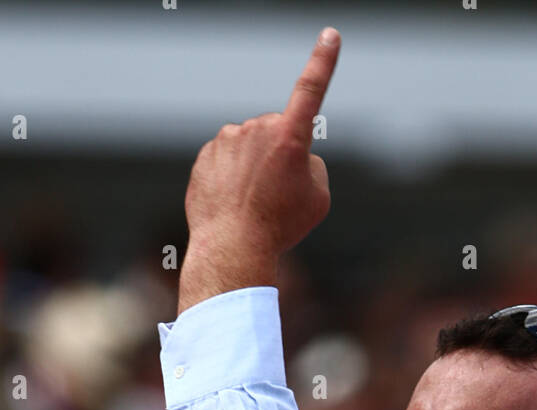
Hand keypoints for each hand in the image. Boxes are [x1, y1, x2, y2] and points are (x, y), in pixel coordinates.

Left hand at [178, 27, 340, 313]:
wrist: (232, 248)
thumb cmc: (280, 226)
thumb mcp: (317, 198)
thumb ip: (312, 166)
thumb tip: (292, 155)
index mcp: (291, 136)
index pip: (312, 89)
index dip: (323, 62)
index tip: (330, 35)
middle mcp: (258, 128)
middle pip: (277, 134)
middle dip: (280, 156)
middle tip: (277, 196)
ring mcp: (228, 140)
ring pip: (249, 148)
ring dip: (254, 168)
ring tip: (253, 204)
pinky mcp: (206, 155)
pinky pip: (226, 161)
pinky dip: (231, 179)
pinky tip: (232, 203)